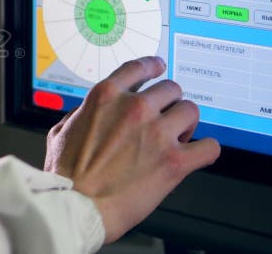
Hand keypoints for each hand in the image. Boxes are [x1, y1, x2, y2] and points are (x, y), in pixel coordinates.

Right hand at [44, 56, 220, 243]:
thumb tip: (91, 113)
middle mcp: (134, 108)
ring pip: (191, 111)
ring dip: (185, 124)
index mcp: (105, 97)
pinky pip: (209, 147)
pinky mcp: (174, 161)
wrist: (76, 205)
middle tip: (163, 119)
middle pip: (171, 88)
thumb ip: (82, 114)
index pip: (139, 68)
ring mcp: (156, 133)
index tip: (159, 67)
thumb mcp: (61, 131)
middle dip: (168, 103)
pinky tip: (196, 156)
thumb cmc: (65, 174)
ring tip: (176, 139)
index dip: (153, 66)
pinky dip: (205, 151)